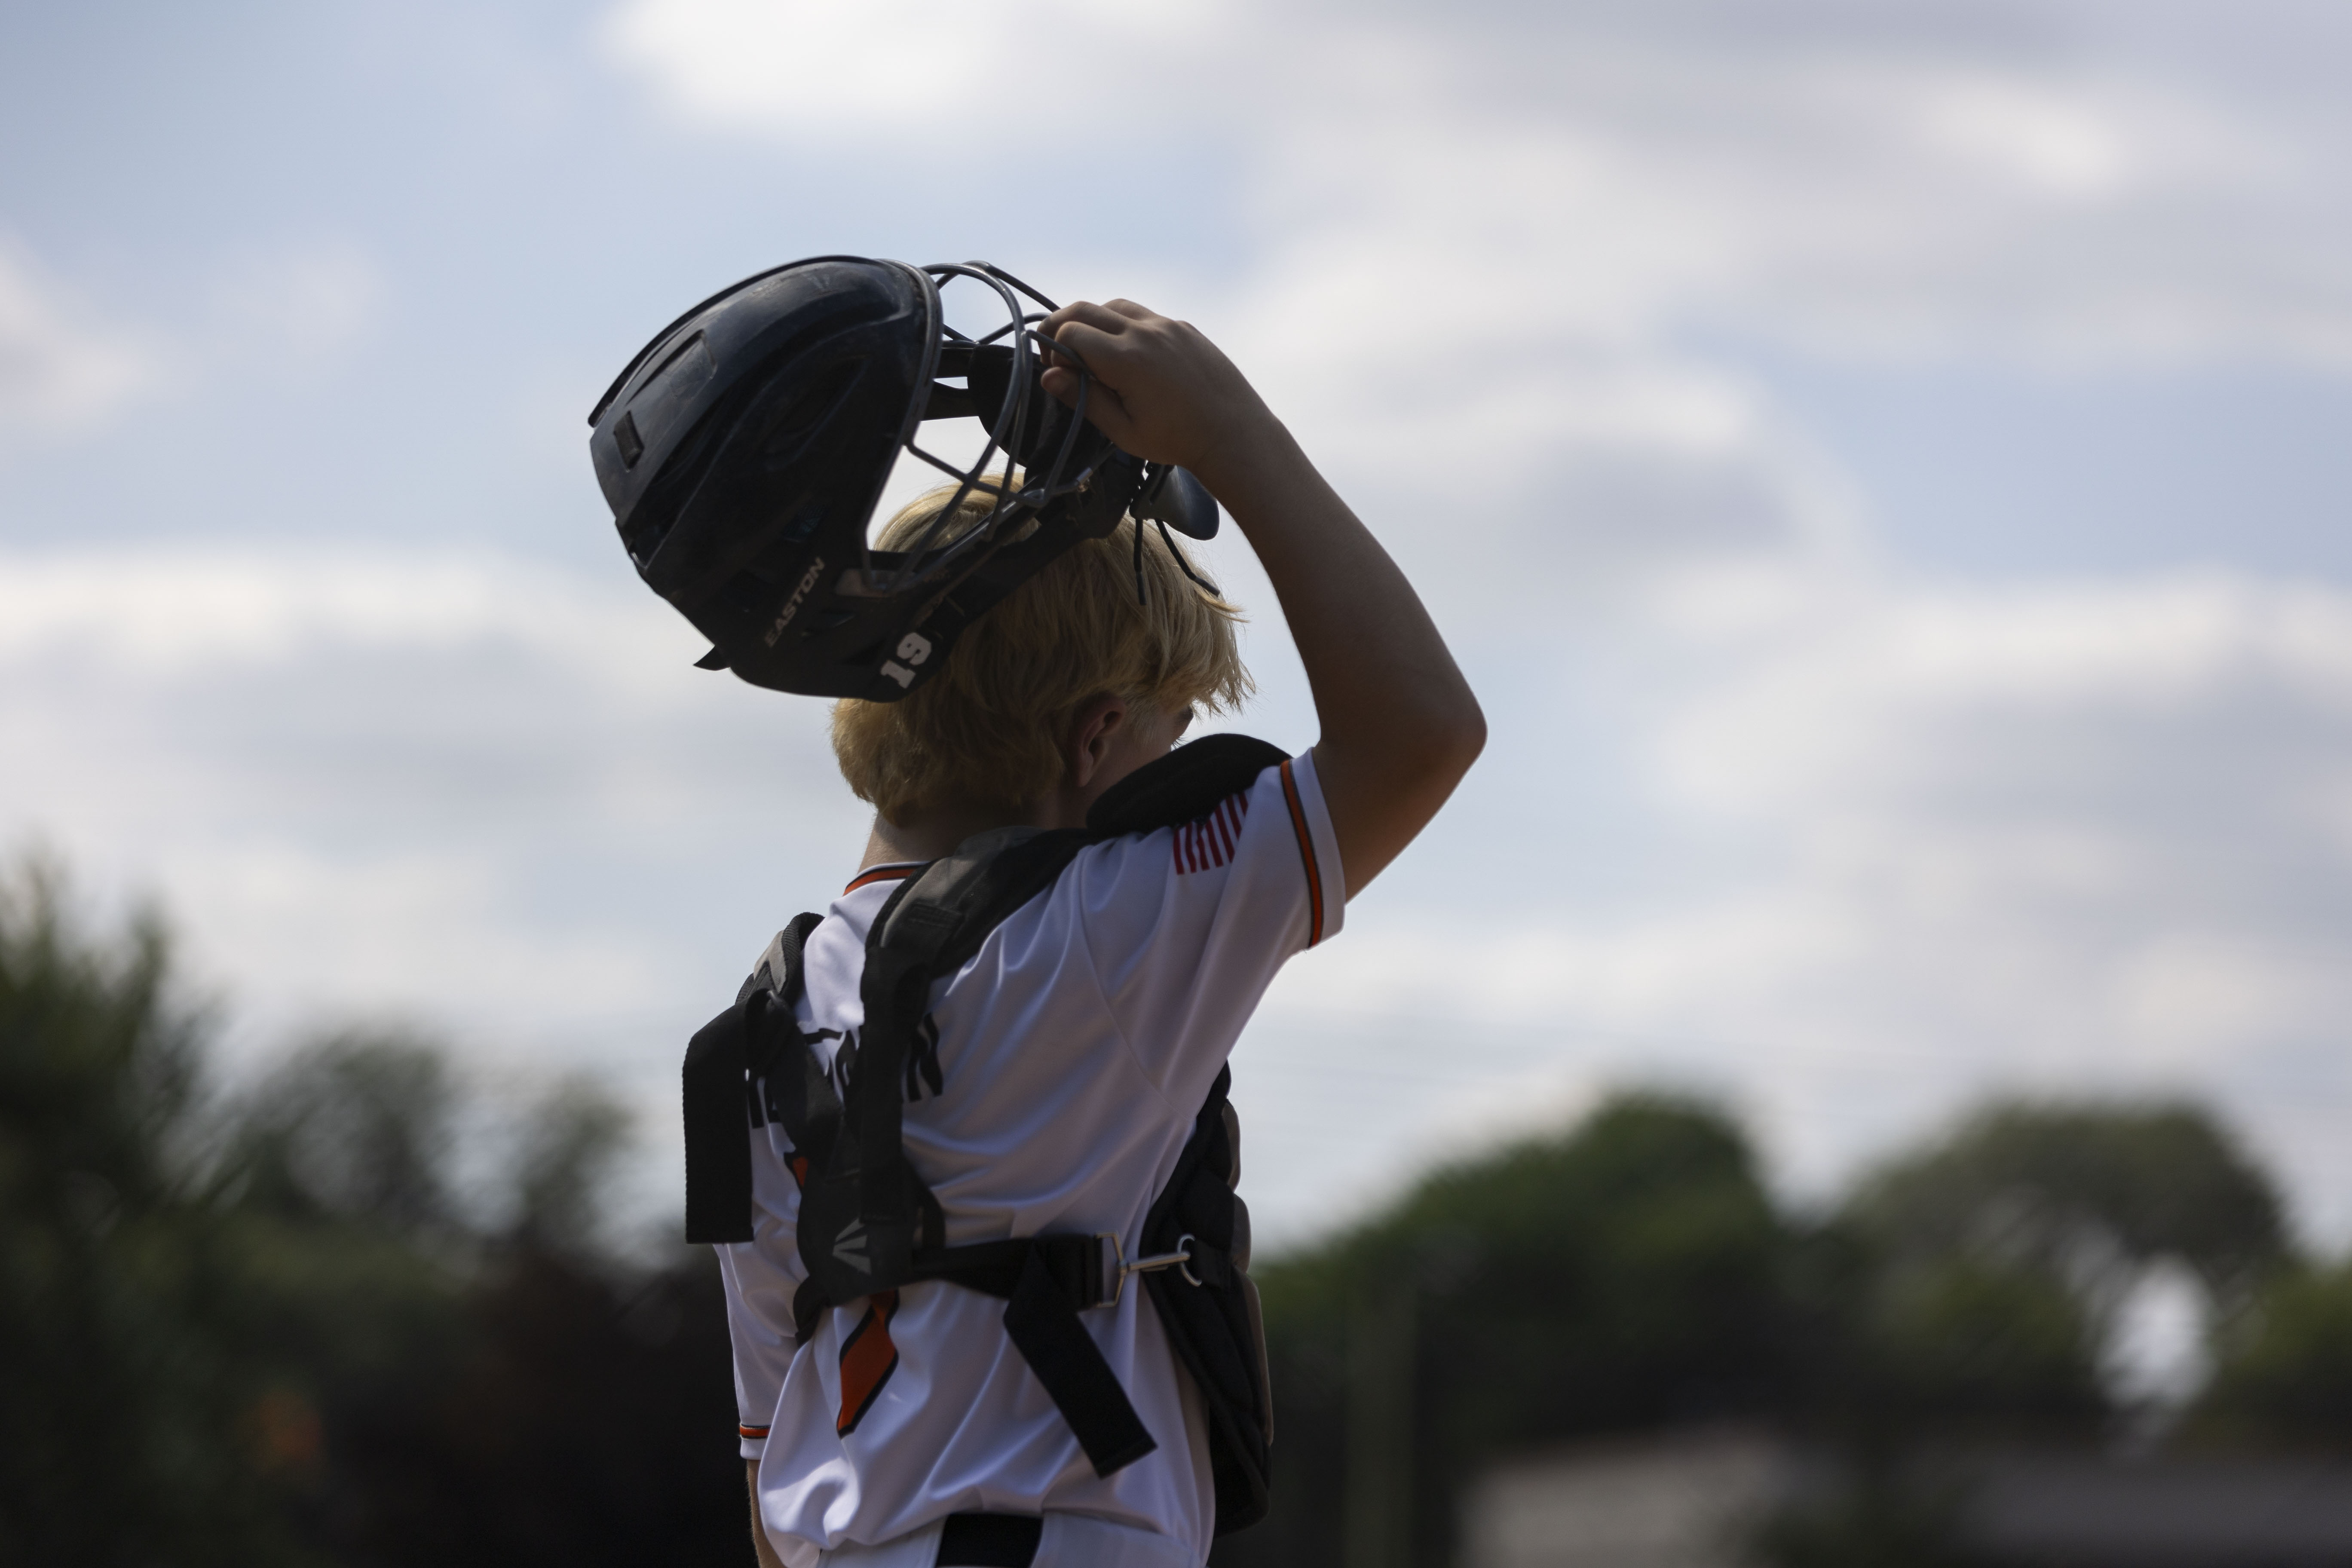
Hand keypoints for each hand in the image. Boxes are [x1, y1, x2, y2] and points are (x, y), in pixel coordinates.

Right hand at [1037, 300, 1277, 483]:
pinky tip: (1127, 353)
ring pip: (1113, 306)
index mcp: (1126, 359)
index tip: (1057, 372)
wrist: (1233, 433)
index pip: (1069, 332)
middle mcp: (1145, 332)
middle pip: (1084, 309)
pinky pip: (1142, 315)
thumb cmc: (1177, 440)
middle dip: (1061, 326)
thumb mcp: (1123, 430)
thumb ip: (1083, 399)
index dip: (1053, 350)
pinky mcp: (1183, 327)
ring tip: (1092, 352)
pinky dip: (1123, 324)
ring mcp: (1167, 325)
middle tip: (1058, 354)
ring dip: (1092, 322)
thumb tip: (1048, 376)